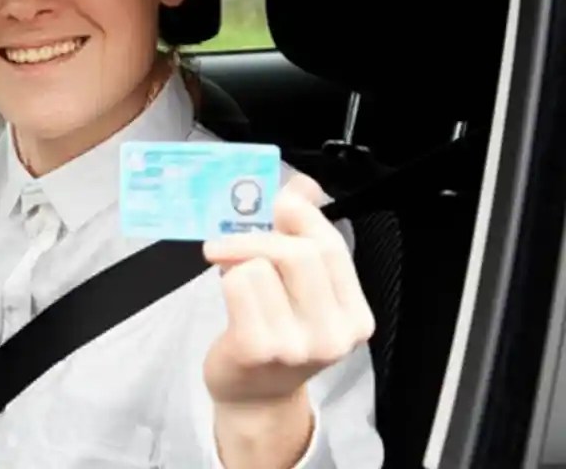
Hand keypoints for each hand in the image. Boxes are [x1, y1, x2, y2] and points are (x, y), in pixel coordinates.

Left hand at [201, 173, 375, 464]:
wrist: (253, 396)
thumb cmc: (276, 335)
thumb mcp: (301, 290)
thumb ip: (305, 237)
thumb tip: (304, 185)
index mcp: (354, 315)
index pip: (331, 246)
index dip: (301, 215)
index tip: (277, 204)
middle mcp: (333, 334)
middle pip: (299, 252)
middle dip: (259, 235)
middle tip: (230, 239)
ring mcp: (296, 345)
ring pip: (262, 264)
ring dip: (238, 261)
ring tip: (233, 275)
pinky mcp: (257, 348)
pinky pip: (239, 284)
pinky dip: (227, 280)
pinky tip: (228, 295)